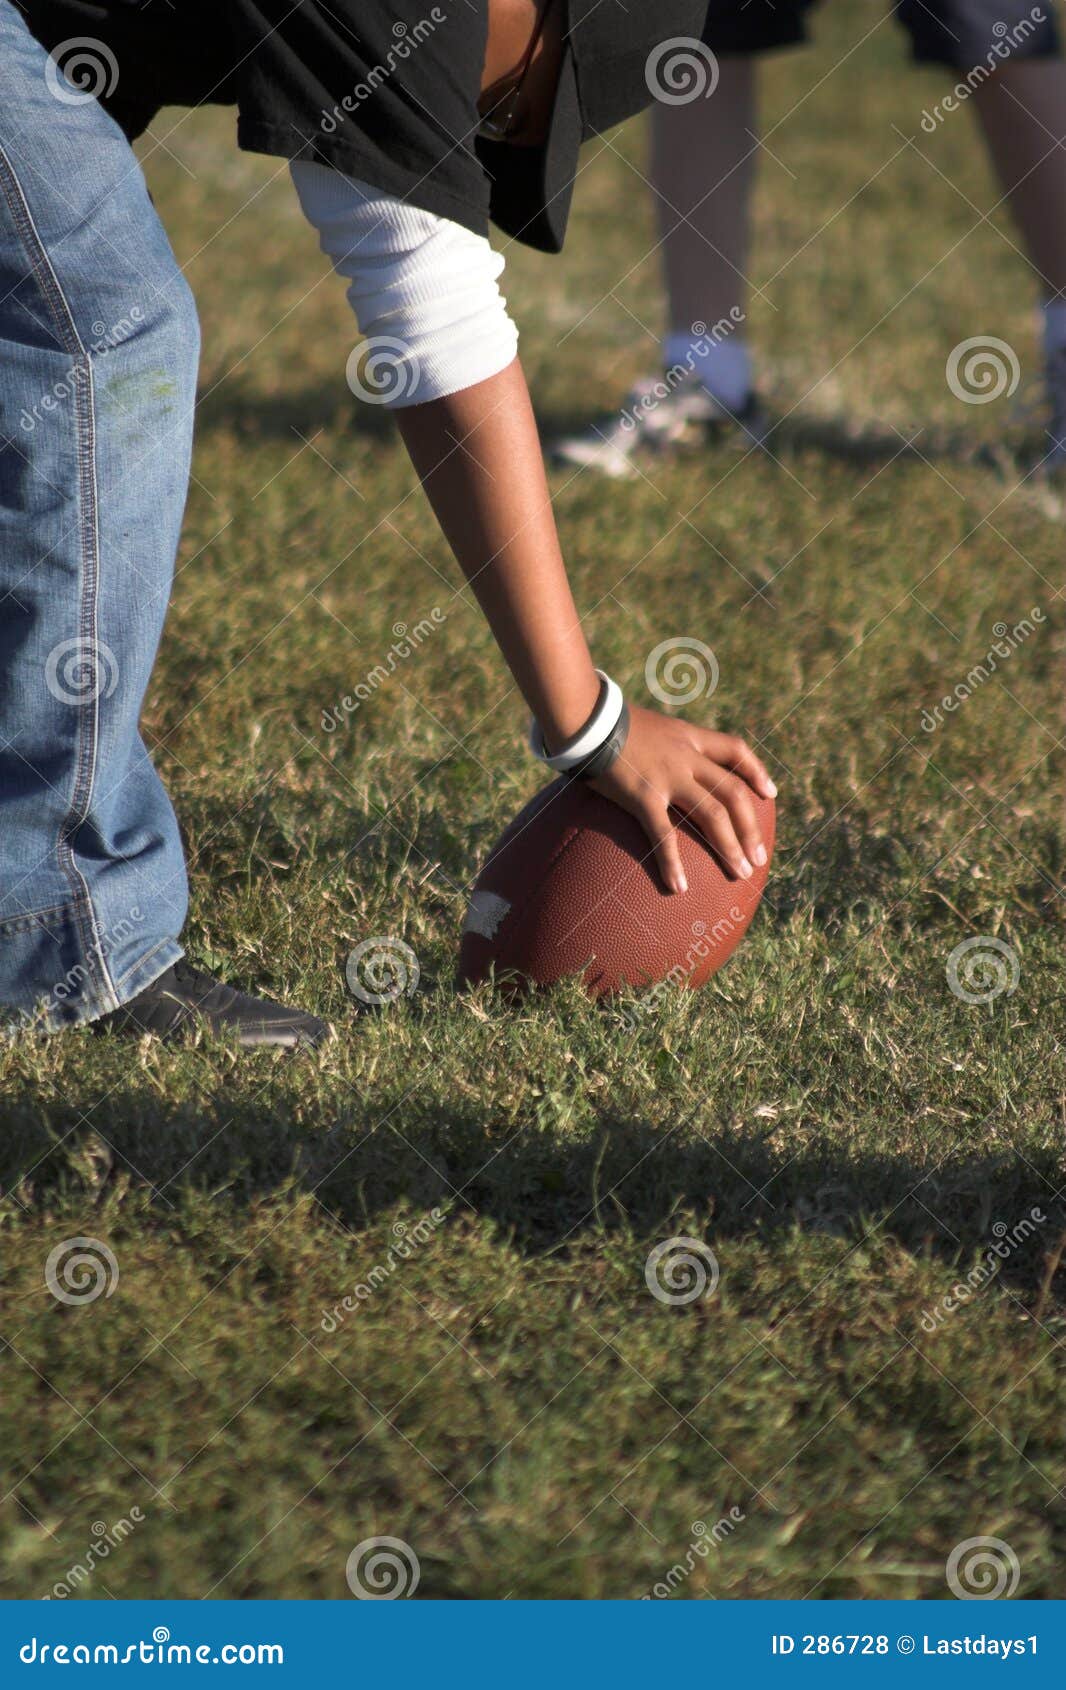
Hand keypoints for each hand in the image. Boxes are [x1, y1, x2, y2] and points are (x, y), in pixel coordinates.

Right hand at [591, 705, 776, 894]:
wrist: (584, 717)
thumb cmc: (607, 722)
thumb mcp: (648, 725)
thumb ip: (663, 742)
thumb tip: (659, 756)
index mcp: (688, 737)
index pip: (735, 750)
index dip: (757, 771)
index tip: (771, 794)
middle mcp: (686, 756)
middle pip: (733, 792)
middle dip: (750, 828)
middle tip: (758, 858)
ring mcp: (668, 776)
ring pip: (712, 813)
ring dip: (730, 846)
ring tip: (740, 873)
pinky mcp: (643, 796)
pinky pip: (664, 835)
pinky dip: (672, 864)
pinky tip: (679, 887)